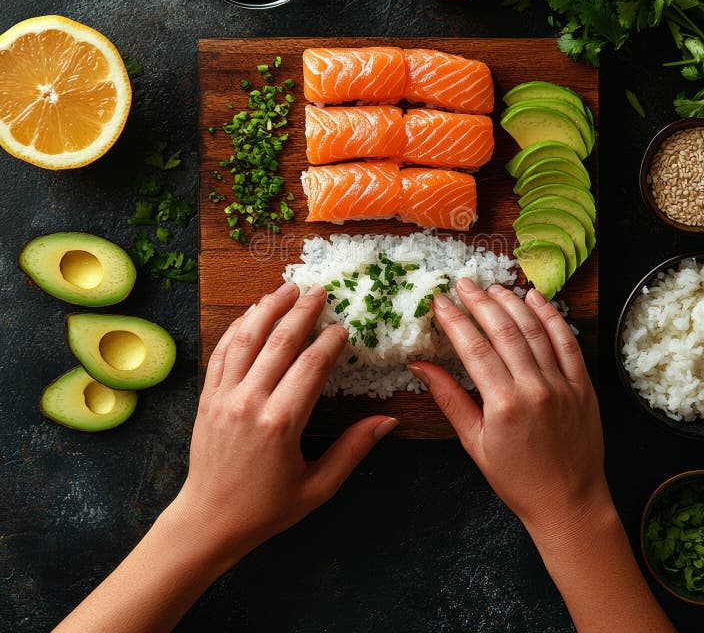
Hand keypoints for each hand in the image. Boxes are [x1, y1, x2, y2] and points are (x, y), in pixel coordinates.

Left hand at [171, 283, 396, 563]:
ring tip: (287, 288)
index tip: (343, 328)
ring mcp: (223, 397)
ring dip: (268, 309)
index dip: (329, 341)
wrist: (208, 521)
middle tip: (319, 290)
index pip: (311, 366)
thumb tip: (389, 420)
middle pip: (279, 343)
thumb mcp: (318, 487)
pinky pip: (221, 352)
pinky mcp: (207, 397)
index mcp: (280, 424)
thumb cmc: (267, 509)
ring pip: (246, 339)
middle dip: (302, 312)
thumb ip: (353, 449)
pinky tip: (251, 313)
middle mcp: (249, 403)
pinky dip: (237, 328)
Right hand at [409, 280, 608, 543]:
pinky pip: (567, 341)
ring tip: (493, 286)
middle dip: (480, 302)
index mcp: (504, 404)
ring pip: (534, 330)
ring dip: (512, 303)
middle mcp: (535, 388)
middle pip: (504, 331)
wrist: (569, 503)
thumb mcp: (474, 444)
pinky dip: (551, 316)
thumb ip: (449, 399)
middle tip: (464, 283)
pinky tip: (535, 298)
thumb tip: (420, 367)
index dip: (455, 320)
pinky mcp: (583, 385)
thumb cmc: (516, 479)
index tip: (441, 301)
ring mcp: (563, 384)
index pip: (474, 348)